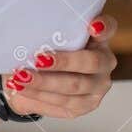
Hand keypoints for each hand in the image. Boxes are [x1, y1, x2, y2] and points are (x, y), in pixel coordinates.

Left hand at [1, 15, 117, 120]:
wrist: (36, 82)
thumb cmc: (45, 53)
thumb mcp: (49, 38)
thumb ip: (49, 32)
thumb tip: (25, 29)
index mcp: (99, 38)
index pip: (109, 28)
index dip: (103, 27)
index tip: (92, 26)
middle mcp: (104, 62)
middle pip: (90, 62)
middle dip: (63, 61)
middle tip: (38, 59)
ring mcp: (98, 86)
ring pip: (73, 86)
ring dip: (44, 82)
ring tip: (21, 76)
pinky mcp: (85, 105)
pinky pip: (62, 102)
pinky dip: (39, 94)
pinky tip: (23, 88)